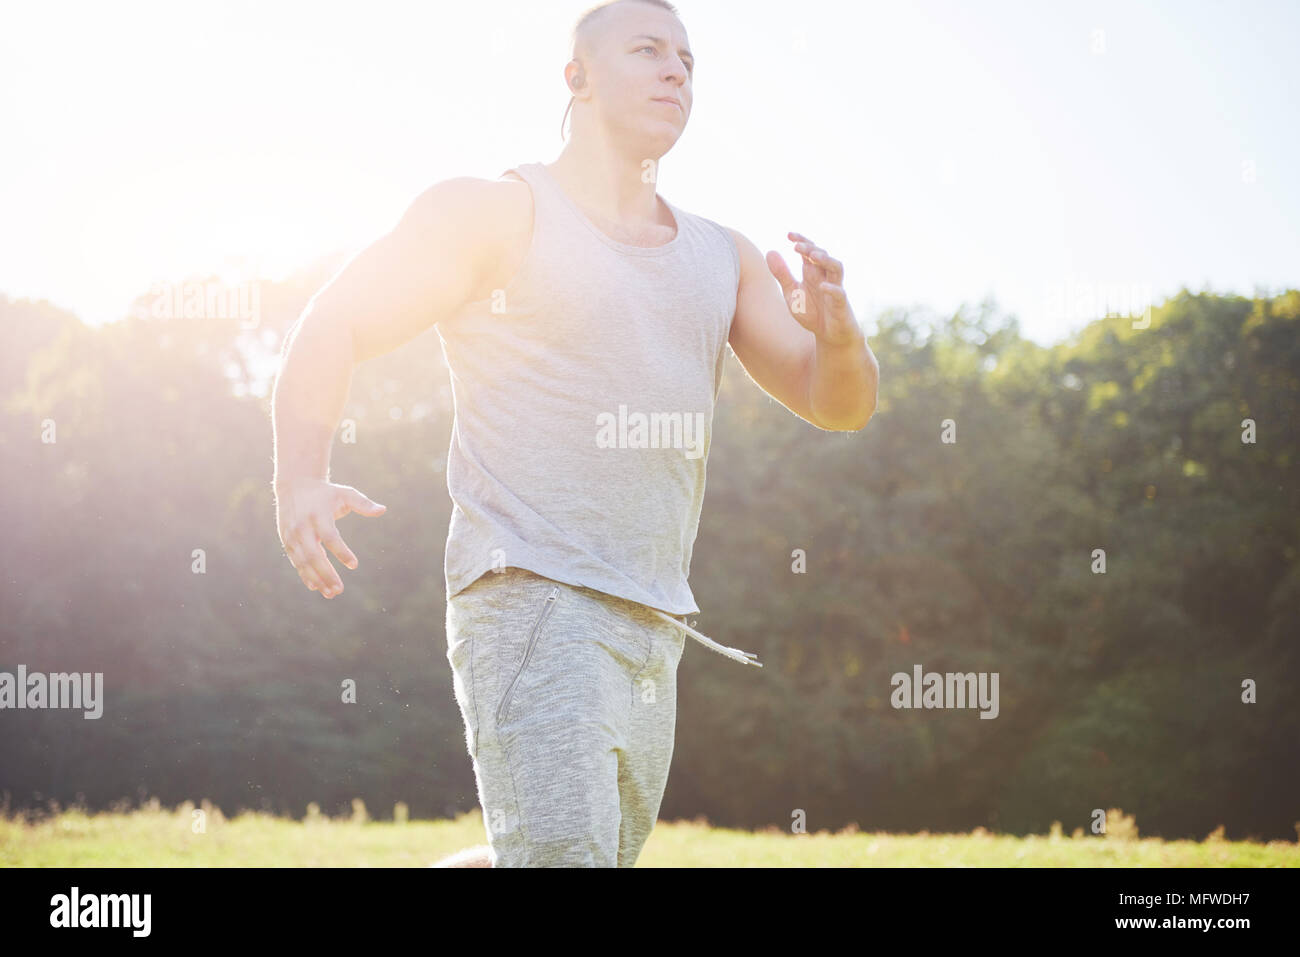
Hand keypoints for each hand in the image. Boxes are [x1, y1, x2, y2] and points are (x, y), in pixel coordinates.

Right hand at [274, 478, 385, 597]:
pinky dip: (305, 575)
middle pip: (313, 554)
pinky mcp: (287, 541)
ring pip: (303, 562)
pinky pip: (296, 561)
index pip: (330, 536)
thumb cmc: (326, 492)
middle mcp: (302, 526)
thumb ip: (363, 503)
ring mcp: (292, 535)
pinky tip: (316, 587)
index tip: (354, 565)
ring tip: (331, 593)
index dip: (341, 552)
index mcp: (318, 514)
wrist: (294, 485)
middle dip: (326, 573)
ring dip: (316, 579)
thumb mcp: (345, 493)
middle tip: (340, 589)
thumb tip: (383, 510)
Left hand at [766, 231, 859, 345]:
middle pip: (822, 255)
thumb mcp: (791, 293)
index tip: (788, 235)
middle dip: (811, 249)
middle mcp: (825, 277)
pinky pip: (839, 293)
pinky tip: (822, 286)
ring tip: (813, 257)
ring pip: (836, 268)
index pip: (809, 250)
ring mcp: (835, 289)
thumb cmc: (812, 312)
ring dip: (826, 261)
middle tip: (797, 247)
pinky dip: (832, 289)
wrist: (829, 335)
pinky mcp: (841, 304)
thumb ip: (782, 274)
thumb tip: (770, 251)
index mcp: (812, 272)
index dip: (801, 241)